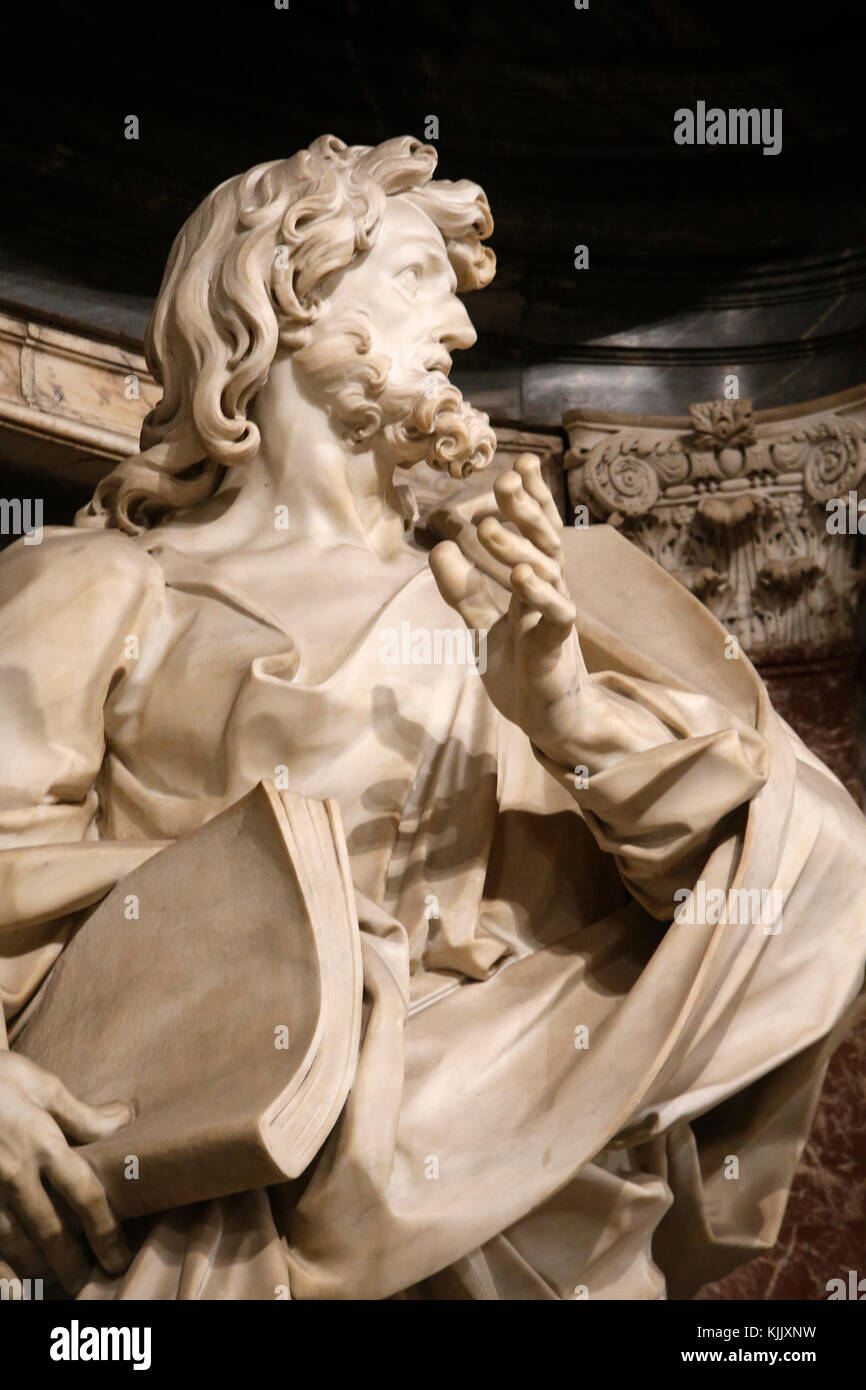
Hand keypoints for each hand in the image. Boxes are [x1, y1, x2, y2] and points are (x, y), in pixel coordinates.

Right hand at [0, 1051, 131, 1293]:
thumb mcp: (43, 1085)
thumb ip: (83, 1114)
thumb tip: (125, 1119)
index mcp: (42, 1144)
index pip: (83, 1194)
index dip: (104, 1229)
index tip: (118, 1253)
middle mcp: (14, 1174)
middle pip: (50, 1230)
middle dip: (71, 1263)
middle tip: (89, 1283)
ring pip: (14, 1243)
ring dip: (37, 1267)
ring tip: (56, 1280)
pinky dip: (1, 1265)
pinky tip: (14, 1278)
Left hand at [430, 452, 601, 768]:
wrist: (548, 719)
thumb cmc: (521, 668)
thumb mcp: (481, 625)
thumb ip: (463, 591)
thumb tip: (439, 548)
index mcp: (534, 582)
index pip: (535, 532)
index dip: (531, 499)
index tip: (521, 463)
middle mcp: (551, 591)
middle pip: (544, 541)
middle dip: (526, 509)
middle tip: (503, 480)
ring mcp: (556, 617)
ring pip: (546, 570)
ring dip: (518, 545)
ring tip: (490, 522)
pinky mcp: (557, 647)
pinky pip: (554, 613)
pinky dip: (538, 593)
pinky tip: (520, 575)